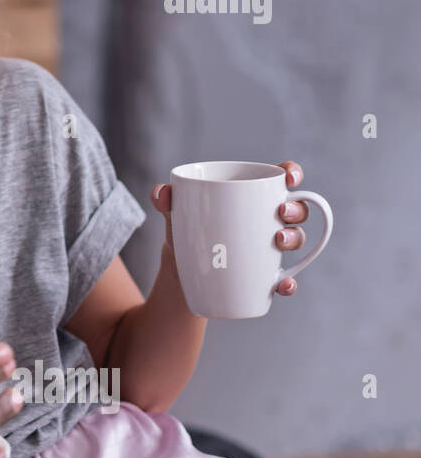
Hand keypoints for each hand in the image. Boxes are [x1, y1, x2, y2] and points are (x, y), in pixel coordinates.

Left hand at [151, 160, 307, 295]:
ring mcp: (271, 246)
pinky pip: (286, 278)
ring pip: (296, 238)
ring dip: (294, 239)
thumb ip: (165, 198)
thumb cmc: (188, 227)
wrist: (183, 268)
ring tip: (277, 241)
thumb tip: (161, 193)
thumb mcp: (176, 211)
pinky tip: (282, 285)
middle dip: (296, 209)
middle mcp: (269, 218)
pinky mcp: (268, 274)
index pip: (280, 177)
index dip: (292, 172)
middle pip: (297, 208)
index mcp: (252, 193)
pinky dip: (288, 282)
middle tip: (280, 213)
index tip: (289, 176)